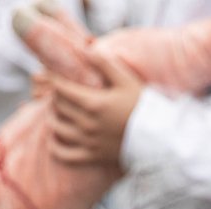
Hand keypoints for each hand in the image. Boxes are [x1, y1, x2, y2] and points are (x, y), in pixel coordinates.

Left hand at [51, 47, 145, 167]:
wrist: (158, 138)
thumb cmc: (143, 106)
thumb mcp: (126, 80)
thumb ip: (104, 63)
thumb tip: (84, 49)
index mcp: (94, 103)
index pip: (61, 88)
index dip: (54, 79)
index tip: (54, 75)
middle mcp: (87, 124)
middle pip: (57, 106)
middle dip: (54, 96)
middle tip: (59, 91)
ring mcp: (89, 142)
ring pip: (56, 128)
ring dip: (53, 117)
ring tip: (58, 111)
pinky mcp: (92, 156)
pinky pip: (64, 155)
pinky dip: (55, 147)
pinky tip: (55, 138)